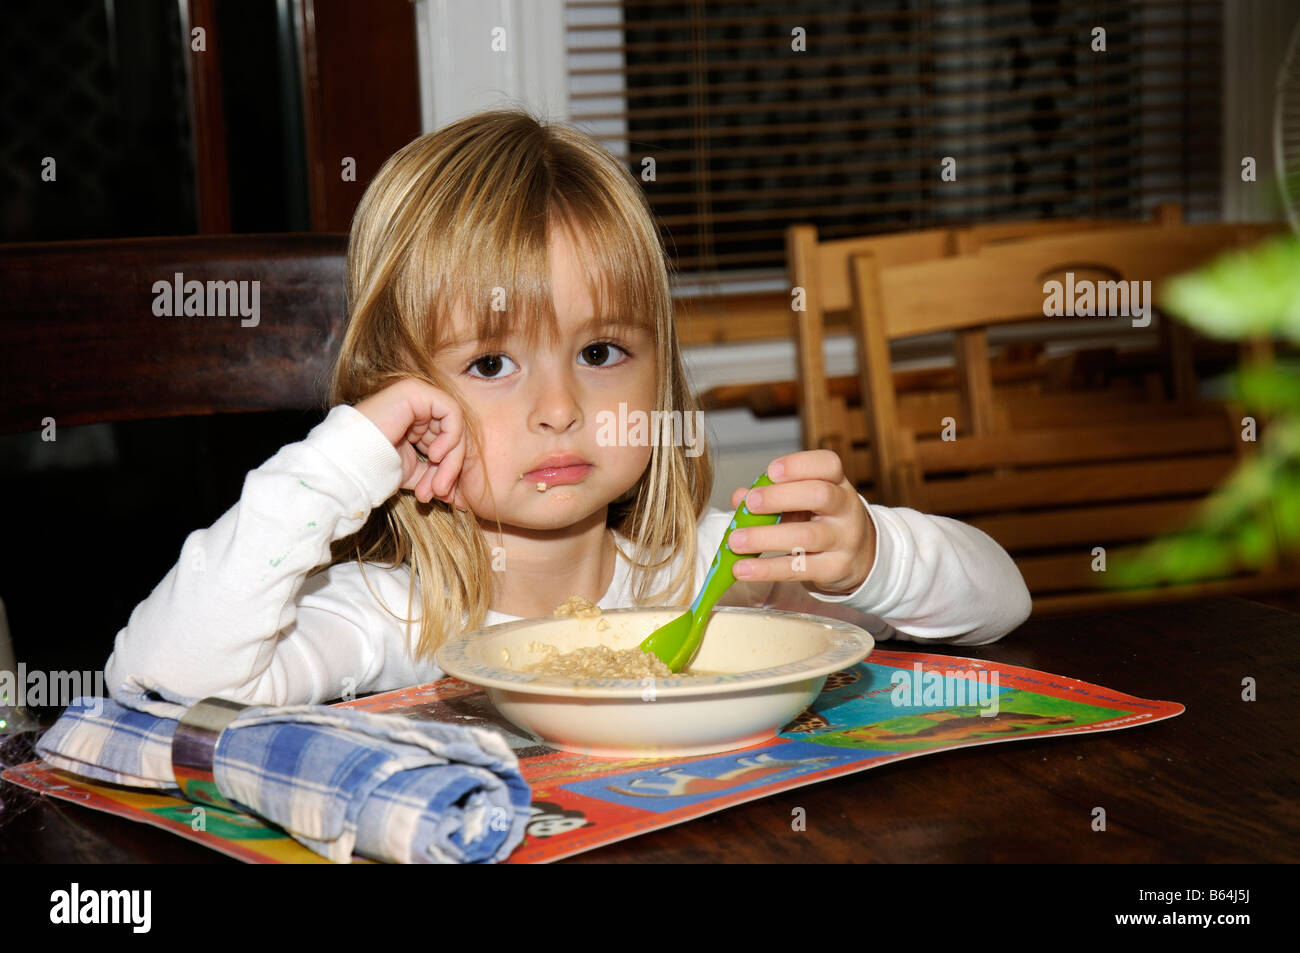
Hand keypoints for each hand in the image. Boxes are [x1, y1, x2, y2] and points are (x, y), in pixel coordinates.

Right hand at [353, 378, 468, 508]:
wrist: (351, 462)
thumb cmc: (376, 467)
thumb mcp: (415, 473)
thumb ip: (438, 475)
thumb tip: (461, 495)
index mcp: (417, 421)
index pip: (447, 442)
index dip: (449, 469)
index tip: (442, 494)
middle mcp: (419, 406)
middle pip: (453, 435)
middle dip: (451, 468)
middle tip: (442, 492)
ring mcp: (418, 396)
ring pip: (455, 427)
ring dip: (451, 460)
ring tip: (438, 483)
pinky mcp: (417, 392)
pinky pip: (451, 413)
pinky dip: (450, 437)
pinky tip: (436, 455)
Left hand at [725, 450, 875, 593]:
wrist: (860, 557)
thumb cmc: (823, 521)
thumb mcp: (804, 501)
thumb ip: (772, 494)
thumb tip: (739, 497)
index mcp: (837, 483)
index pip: (828, 464)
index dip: (799, 465)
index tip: (771, 471)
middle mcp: (845, 509)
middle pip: (820, 495)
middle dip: (781, 497)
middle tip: (751, 503)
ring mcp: (843, 540)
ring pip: (807, 536)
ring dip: (765, 537)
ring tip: (735, 541)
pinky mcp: (834, 570)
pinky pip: (798, 569)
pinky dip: (766, 569)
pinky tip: (743, 569)